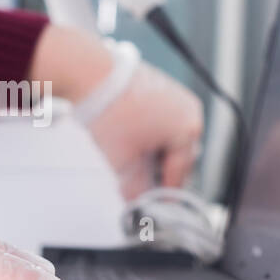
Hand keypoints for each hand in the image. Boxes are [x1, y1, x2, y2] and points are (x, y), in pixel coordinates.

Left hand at [87, 59, 203, 199]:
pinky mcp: (164, 88)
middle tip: (137, 183)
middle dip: (158, 170)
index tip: (156, 206)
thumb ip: (135, 189)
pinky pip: (164, 121)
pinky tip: (130, 136)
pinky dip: (150, 133)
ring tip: (129, 155)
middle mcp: (190, 111)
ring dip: (153, 152)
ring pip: (170, 138)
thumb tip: (139, 202)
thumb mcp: (123, 161)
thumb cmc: (109, 109)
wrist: (90, 73)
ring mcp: (178, 97)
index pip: (179, 174)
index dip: (165, 194)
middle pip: (178, 156)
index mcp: (188, 130)